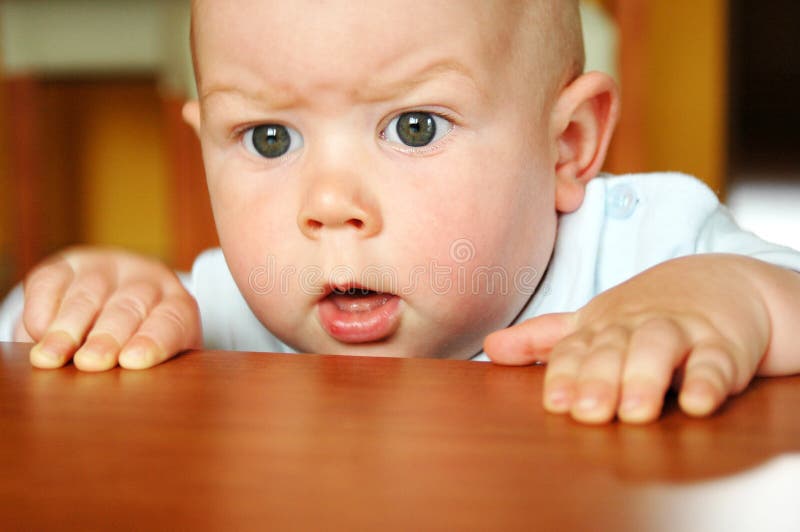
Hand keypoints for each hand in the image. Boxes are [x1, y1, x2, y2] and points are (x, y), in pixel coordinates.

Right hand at [17, 246, 201, 370]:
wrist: (113, 304)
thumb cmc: (139, 346)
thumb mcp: (156, 359)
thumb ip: (148, 368)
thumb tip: (125, 388)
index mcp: (177, 305)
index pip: (172, 321)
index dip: (154, 340)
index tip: (133, 362)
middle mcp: (145, 280)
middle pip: (130, 306)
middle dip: (107, 336)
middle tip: (91, 363)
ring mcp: (107, 268)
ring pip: (89, 294)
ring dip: (68, 328)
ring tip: (51, 358)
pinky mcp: (68, 265)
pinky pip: (53, 281)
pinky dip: (43, 308)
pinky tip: (38, 332)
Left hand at [485, 255, 779, 423]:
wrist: (719, 283)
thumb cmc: (643, 314)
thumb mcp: (591, 324)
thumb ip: (543, 339)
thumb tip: (489, 347)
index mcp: (601, 326)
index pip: (577, 349)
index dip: (566, 375)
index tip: (556, 403)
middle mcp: (635, 325)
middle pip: (614, 349)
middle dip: (600, 380)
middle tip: (589, 413)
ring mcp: (680, 331)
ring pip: (660, 348)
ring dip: (646, 378)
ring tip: (636, 411)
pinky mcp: (723, 344)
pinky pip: (716, 361)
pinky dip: (708, 380)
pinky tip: (697, 403)